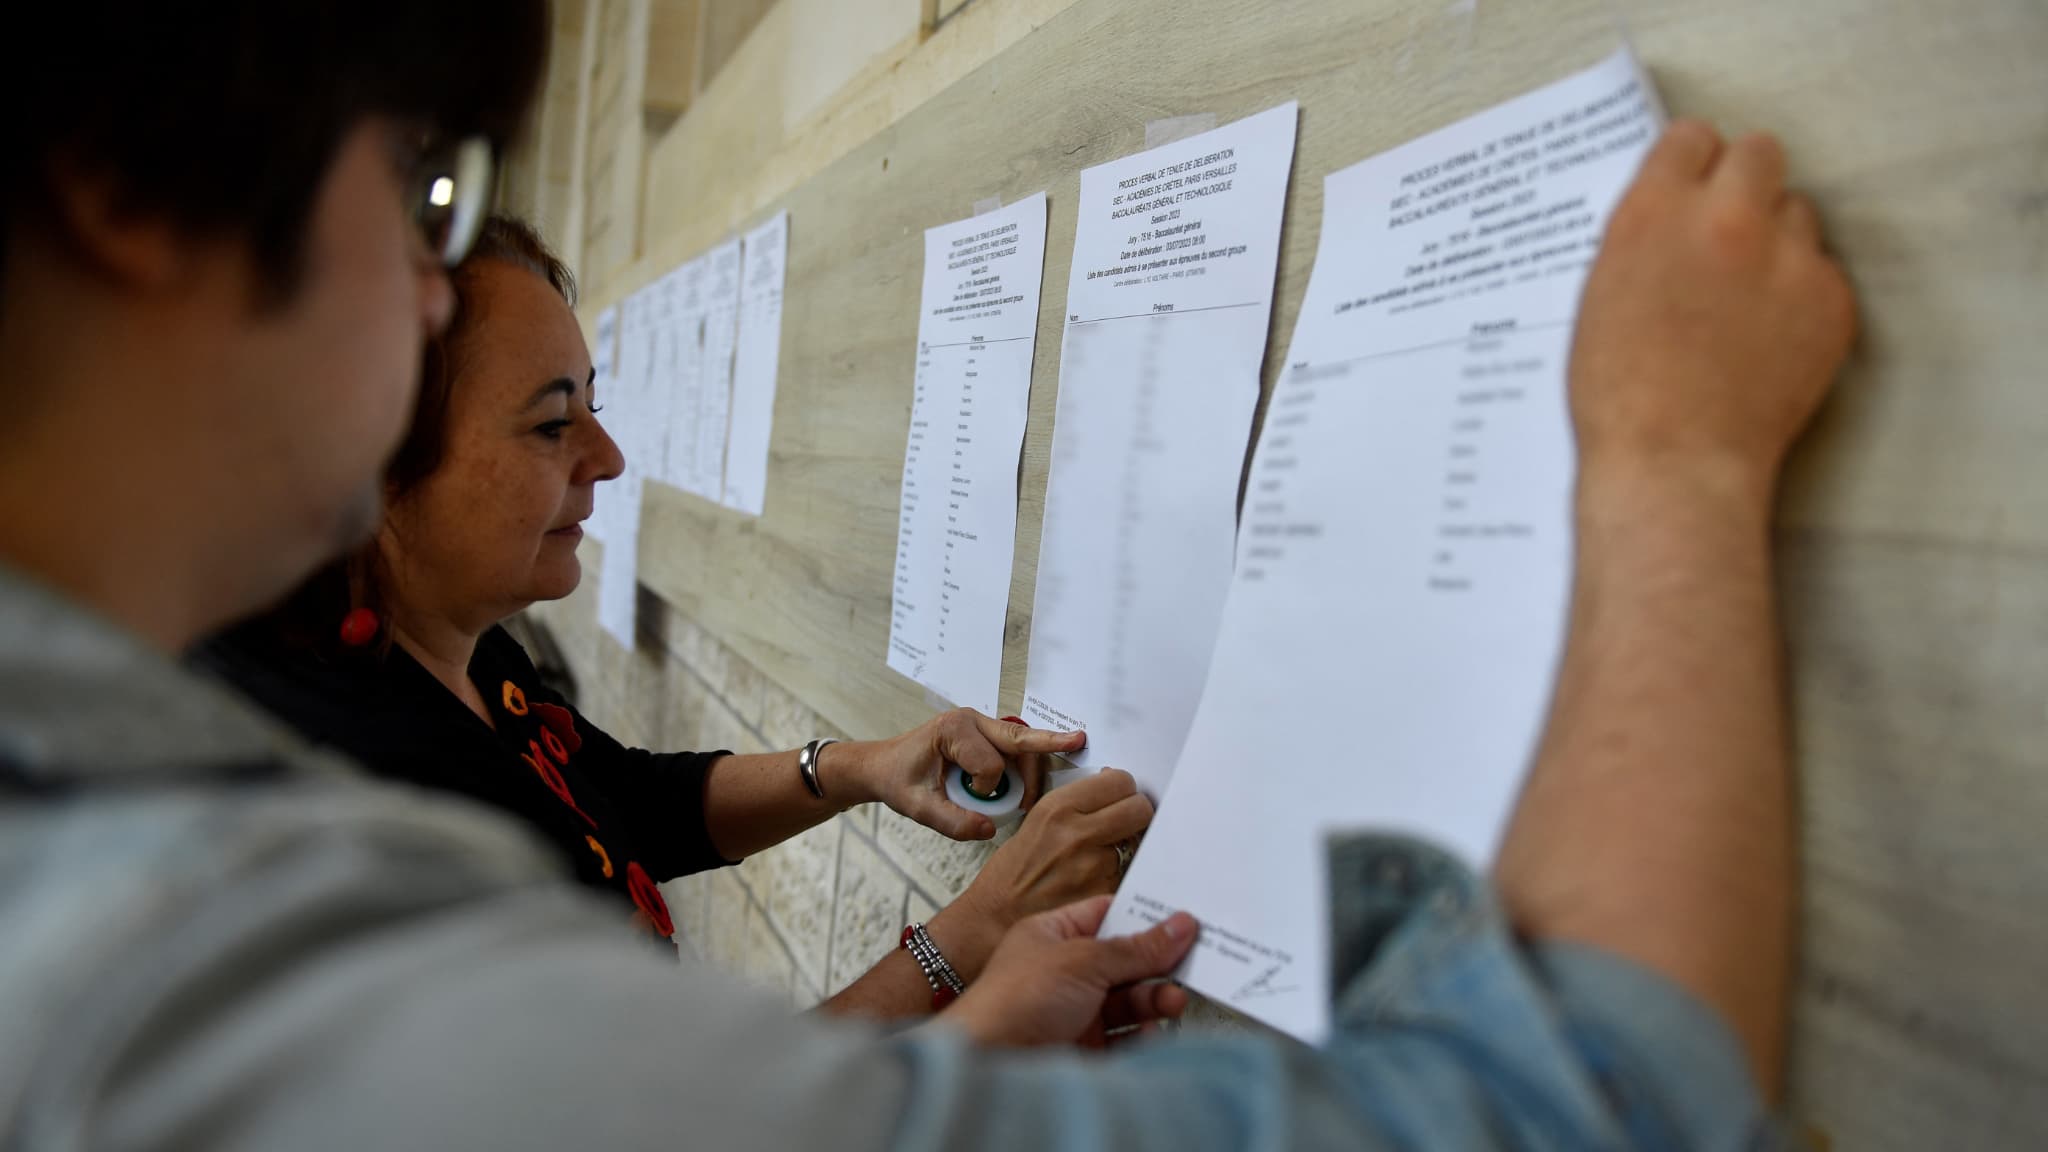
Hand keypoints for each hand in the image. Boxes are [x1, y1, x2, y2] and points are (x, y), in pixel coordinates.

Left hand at [832, 709, 1086, 840]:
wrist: (884, 765)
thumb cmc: (898, 780)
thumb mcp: (917, 807)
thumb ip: (952, 822)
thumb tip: (990, 830)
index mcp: (953, 730)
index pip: (991, 763)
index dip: (986, 789)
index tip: (965, 795)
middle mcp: (972, 719)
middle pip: (1021, 742)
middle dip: (1039, 767)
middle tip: (1040, 798)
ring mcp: (982, 724)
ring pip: (1025, 745)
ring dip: (1033, 772)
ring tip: (1025, 802)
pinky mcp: (987, 734)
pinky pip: (1018, 749)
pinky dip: (1027, 768)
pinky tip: (1029, 789)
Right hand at [921, 768, 1154, 981]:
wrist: (995, 920)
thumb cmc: (1013, 874)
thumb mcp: (1037, 824)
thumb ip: (1076, 806)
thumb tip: (1111, 788)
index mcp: (1058, 808)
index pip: (1120, 781)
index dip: (1125, 790)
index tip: (1121, 798)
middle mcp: (1078, 833)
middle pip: (1140, 809)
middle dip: (1138, 815)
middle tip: (1128, 824)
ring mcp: (1094, 867)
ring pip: (1138, 845)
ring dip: (1128, 850)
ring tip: (1100, 861)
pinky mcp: (1103, 896)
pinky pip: (1128, 877)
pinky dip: (1119, 878)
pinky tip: (1096, 884)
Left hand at [943, 896, 1196, 1047]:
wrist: (990, 1062)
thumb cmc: (1016, 1000)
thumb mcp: (1084, 960)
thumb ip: (1135, 948)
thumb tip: (1179, 926)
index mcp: (1052, 935)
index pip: (1105, 915)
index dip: (1142, 917)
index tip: (1182, 919)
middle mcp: (1062, 971)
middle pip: (1122, 960)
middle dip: (1154, 964)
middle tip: (1189, 963)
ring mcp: (1072, 1010)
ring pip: (1126, 999)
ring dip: (1153, 999)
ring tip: (1172, 1001)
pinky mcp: (1081, 1045)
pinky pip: (1122, 1035)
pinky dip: (1140, 1033)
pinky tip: (1149, 1031)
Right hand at [1572, 121, 1855, 508]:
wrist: (1675, 463)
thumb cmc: (1618, 395)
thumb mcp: (1600, 296)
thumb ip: (1643, 239)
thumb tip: (1673, 216)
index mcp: (1652, 215)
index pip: (1691, 138)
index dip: (1692, 164)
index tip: (1692, 186)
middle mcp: (1725, 221)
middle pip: (1760, 153)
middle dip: (1744, 183)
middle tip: (1729, 227)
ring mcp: (1786, 259)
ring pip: (1799, 212)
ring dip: (1777, 239)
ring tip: (1749, 293)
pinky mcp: (1831, 301)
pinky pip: (1823, 272)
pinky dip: (1802, 296)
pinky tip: (1770, 337)